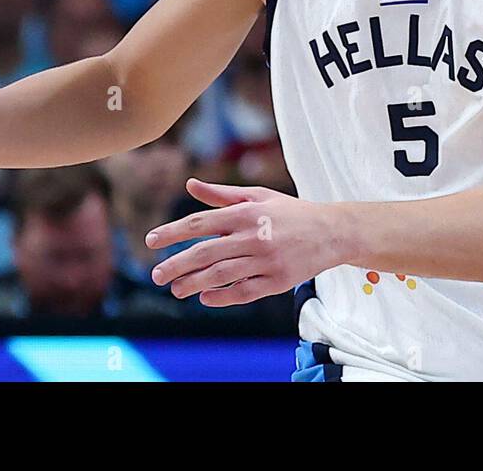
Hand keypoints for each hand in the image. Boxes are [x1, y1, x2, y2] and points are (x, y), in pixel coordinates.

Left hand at [145, 178, 344, 306]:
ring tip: (175, 289)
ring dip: (194, 283)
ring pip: (221, 274)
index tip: (150, 241)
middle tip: (156, 274)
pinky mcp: (278, 281)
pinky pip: (244, 291)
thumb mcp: (258, 196)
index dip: (173, 232)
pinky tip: (205, 298)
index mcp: (246, 212)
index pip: (200, 222)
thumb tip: (190, 185)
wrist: (332, 231)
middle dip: (176, 264)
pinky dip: (222, 296)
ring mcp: (266, 260)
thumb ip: (221, 194)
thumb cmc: (290, 212)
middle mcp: (253, 235)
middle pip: (205, 252)